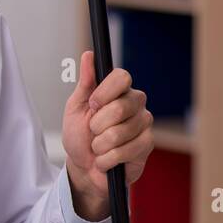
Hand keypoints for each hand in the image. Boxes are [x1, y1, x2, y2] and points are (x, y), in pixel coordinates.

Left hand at [62, 51, 153, 220]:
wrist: (83, 168)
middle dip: (97, 124)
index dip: (105, 92)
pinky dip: (107, 159)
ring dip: (100, 145)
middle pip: (121, 106)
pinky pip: (125, 151)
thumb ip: (85, 82)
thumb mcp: (75, 108)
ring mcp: (144, 125)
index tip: (92, 104)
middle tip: (93, 131)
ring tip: (98, 147)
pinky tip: (106, 160)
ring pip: (120, 132)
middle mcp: (135, 104)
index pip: (122, 77)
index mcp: (118, 91)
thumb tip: (89, 55)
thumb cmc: (79, 135)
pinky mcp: (147, 146)